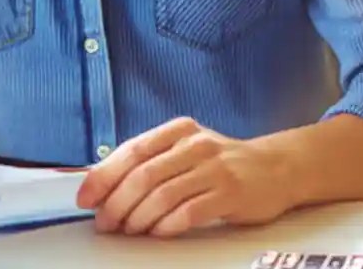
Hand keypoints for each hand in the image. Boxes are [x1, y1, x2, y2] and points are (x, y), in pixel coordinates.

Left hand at [75, 117, 296, 237]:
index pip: (130, 152)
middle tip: (105, 223)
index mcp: (177, 130)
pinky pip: (189, 211)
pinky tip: (158, 232)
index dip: (103, 177)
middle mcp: (194, 144)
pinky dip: (167, 225)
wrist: (277, 168)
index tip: (85, 198)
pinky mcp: (231, 193)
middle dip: (116, 203)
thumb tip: (103, 186)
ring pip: (162, 194)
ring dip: (138, 218)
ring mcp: (214, 168)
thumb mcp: (185, 151)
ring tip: (129, 230)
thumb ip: (150, 162)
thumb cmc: (221, 163)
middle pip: (143, 175)